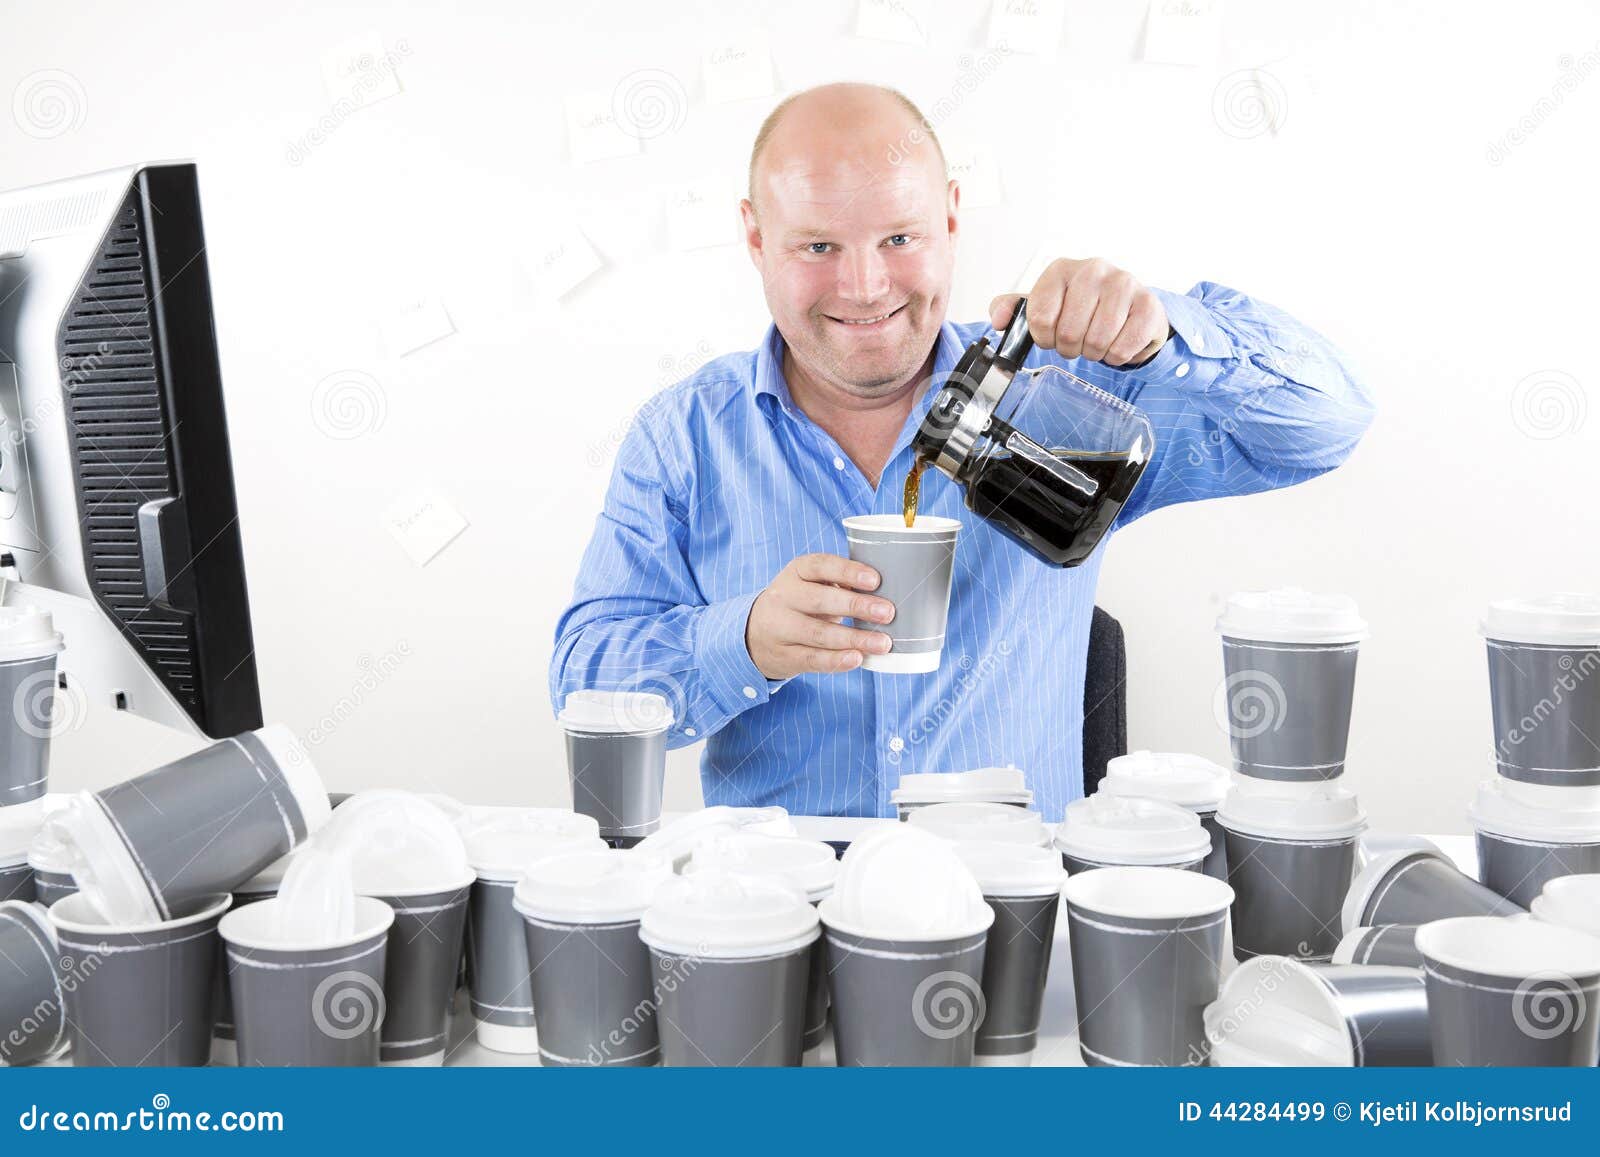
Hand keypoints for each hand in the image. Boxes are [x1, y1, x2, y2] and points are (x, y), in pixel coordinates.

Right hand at [746, 553, 894, 678]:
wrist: (754, 635)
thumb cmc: (800, 604)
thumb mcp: (811, 584)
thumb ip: (840, 584)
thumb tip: (885, 594)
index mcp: (796, 572)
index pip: (821, 566)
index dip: (848, 572)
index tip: (875, 580)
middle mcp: (784, 597)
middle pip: (820, 600)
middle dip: (856, 606)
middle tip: (887, 613)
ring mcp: (781, 628)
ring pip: (818, 633)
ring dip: (854, 638)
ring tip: (882, 643)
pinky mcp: (784, 656)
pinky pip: (812, 658)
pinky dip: (836, 660)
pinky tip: (857, 658)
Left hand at [990, 258, 1170, 366]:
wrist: (1130, 309)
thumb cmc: (1082, 308)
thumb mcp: (1045, 305)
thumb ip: (1014, 310)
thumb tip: (998, 320)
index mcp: (1062, 269)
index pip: (1040, 317)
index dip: (1044, 338)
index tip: (1052, 336)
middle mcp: (1093, 269)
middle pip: (1068, 333)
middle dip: (1070, 348)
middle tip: (1078, 341)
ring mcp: (1124, 284)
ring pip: (1096, 342)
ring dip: (1094, 353)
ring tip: (1097, 341)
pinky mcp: (1149, 305)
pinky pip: (1122, 349)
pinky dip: (1117, 356)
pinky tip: (1118, 341)